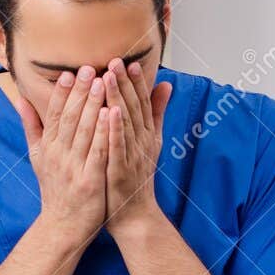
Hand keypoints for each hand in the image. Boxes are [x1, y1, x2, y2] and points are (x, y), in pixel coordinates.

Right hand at [13, 65, 109, 250]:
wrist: (62, 227)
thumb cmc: (54, 189)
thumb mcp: (37, 157)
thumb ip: (31, 127)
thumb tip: (20, 98)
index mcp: (48, 147)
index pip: (55, 114)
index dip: (62, 92)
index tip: (70, 71)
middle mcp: (59, 155)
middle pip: (71, 118)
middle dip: (80, 91)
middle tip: (91, 67)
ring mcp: (74, 168)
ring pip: (85, 131)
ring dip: (94, 104)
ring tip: (103, 82)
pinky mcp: (90, 181)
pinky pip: (98, 152)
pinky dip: (105, 132)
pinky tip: (112, 115)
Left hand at [102, 58, 172, 231]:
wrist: (134, 214)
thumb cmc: (136, 176)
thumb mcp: (151, 142)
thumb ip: (157, 113)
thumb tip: (166, 84)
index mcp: (146, 134)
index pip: (142, 103)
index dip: (137, 82)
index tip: (129, 61)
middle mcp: (142, 142)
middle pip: (133, 108)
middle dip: (124, 84)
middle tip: (115, 60)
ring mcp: (132, 156)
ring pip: (124, 123)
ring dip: (117, 99)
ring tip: (108, 77)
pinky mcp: (120, 170)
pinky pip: (117, 147)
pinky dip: (115, 129)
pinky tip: (109, 112)